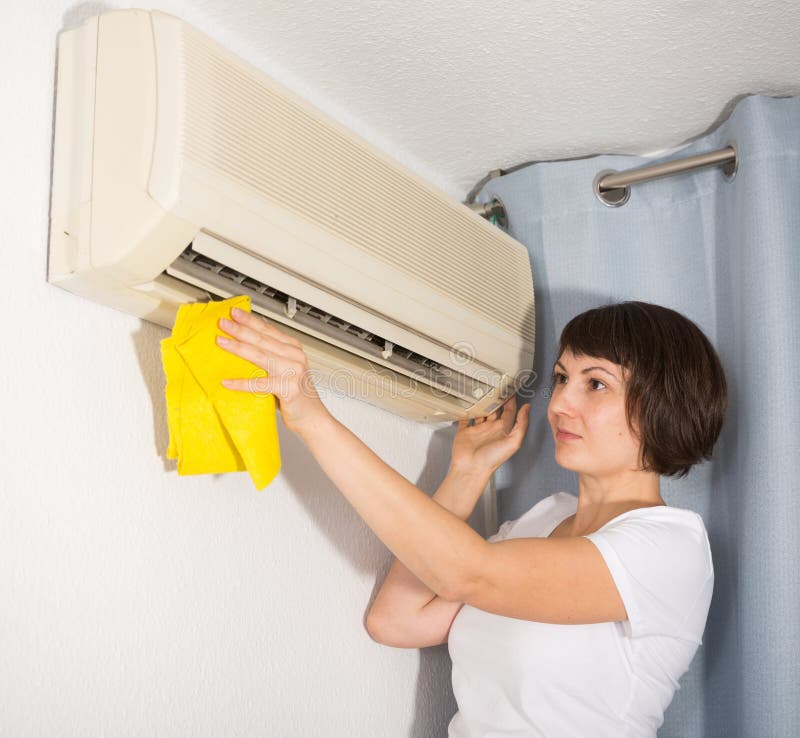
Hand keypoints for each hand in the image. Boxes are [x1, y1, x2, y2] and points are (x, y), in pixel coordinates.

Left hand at [215, 307, 330, 436]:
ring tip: (222, 342)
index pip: (269, 330)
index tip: (234, 313)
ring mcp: (293, 372)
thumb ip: (270, 358)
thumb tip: (244, 346)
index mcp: (294, 349)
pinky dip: (242, 383)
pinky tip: (227, 382)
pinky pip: (260, 384)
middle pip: (263, 340)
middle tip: (223, 323)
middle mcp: (295, 357)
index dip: (250, 320)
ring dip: (238, 348)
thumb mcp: (285, 370)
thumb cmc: (297, 396)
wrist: (314, 418)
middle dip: (240, 329)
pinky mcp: (289, 389)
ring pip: (260, 356)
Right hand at [450, 395, 530, 476]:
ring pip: (481, 412)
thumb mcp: (513, 442)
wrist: (471, 468)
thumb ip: (521, 424)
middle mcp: (491, 429)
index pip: (510, 411)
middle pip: (495, 410)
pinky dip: (465, 411)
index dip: (511, 400)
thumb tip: (527, 409)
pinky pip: (465, 418)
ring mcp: (478, 430)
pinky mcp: (465, 431)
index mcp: (503, 431)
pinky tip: (465, 404)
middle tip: (497, 385)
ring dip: (482, 403)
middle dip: (496, 398)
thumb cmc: (492, 459)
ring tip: (482, 391)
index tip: (511, 389)